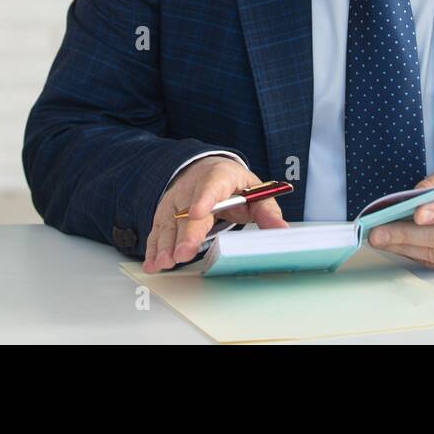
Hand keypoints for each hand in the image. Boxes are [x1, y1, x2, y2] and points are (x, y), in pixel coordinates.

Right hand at [143, 155, 287, 272]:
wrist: (204, 170)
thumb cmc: (233, 184)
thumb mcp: (254, 190)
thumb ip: (267, 210)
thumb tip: (281, 229)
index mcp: (219, 176)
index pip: (212, 185)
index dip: (205, 198)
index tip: (198, 212)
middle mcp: (193, 188)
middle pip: (188, 212)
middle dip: (186, 234)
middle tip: (183, 254)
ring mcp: (176, 201)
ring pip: (170, 224)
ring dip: (166, 245)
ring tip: (165, 262)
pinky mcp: (165, 214)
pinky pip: (158, 231)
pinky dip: (154, 248)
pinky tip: (153, 263)